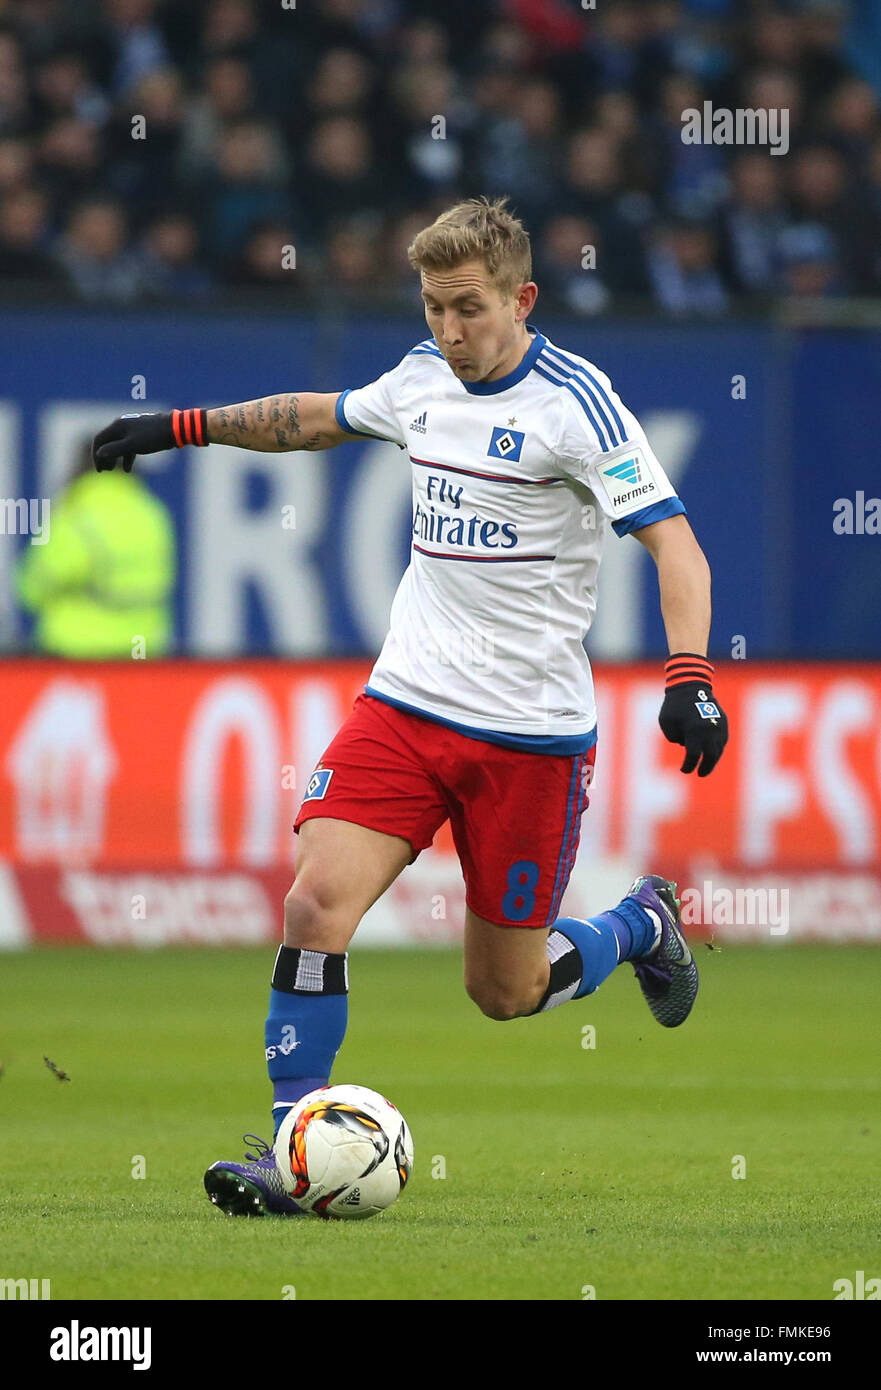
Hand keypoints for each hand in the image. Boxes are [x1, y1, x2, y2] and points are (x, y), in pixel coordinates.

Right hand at [92, 412, 174, 470]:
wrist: (174, 429)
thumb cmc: (153, 437)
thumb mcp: (133, 445)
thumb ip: (115, 449)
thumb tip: (99, 454)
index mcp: (117, 426)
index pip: (99, 439)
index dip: (96, 455)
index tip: (99, 469)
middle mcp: (122, 425)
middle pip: (107, 442)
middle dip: (104, 457)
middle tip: (105, 471)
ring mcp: (131, 429)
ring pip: (118, 445)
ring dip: (115, 458)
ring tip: (113, 470)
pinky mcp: (141, 434)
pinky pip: (129, 446)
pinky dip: (126, 457)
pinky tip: (127, 469)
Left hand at [659, 655, 727, 776]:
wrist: (691, 685)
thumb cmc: (674, 704)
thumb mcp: (666, 723)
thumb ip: (674, 738)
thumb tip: (686, 746)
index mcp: (694, 731)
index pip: (693, 756)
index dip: (688, 766)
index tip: (683, 770)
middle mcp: (709, 730)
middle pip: (710, 756)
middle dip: (705, 767)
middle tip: (700, 773)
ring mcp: (718, 725)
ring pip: (719, 749)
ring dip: (712, 759)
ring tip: (706, 765)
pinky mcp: (724, 721)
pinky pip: (722, 739)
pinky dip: (717, 748)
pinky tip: (712, 752)